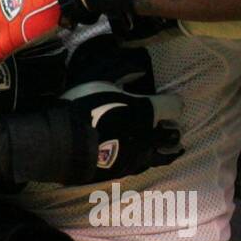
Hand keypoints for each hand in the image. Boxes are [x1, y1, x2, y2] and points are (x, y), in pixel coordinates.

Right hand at [60, 81, 182, 181]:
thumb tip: (138, 69)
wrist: (66, 143)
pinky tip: (141, 158)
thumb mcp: (101, 81)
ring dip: (166, 151)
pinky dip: (144, 161)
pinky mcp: (123, 172)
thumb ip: (121, 73)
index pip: (174, 107)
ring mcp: (136, 157)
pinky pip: (141, 167)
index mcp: (146, 111)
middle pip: (172, 137)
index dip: (174, 103)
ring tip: (168, 150)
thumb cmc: (85, 107)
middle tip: (172, 129)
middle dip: (173, 131)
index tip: (171, 101)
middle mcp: (148, 136)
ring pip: (161, 157)